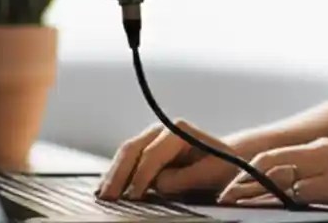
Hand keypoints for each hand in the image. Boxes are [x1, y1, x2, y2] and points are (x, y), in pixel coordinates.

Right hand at [97, 119, 249, 201]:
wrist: (225, 161)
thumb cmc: (221, 166)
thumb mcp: (210, 173)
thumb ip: (182, 178)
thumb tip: (156, 183)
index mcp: (179, 131)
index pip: (153, 154)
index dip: (141, 176)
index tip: (134, 197)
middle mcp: (161, 131)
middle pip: (132, 150)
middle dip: (119, 175)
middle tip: (109, 197)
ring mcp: (150, 139)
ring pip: (125, 154)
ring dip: (112, 175)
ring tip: (102, 195)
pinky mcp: (144, 152)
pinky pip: (125, 161)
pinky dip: (115, 175)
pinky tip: (106, 189)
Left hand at [216, 137, 327, 222]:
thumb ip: (321, 189)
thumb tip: (295, 202)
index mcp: (325, 149)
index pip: (275, 157)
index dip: (249, 173)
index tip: (232, 191)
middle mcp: (322, 151)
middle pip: (269, 162)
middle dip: (242, 181)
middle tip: (222, 200)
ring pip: (277, 174)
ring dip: (250, 190)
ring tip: (231, 204)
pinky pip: (295, 191)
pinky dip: (273, 199)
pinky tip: (260, 209)